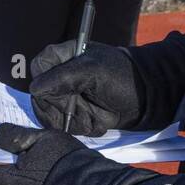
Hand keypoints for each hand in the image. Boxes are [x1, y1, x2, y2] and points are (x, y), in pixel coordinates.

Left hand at [0, 123, 87, 184]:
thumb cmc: (65, 166)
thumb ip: (15, 135)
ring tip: (50, 168)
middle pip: (6, 176)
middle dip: (17, 164)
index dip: (2, 148)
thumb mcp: (41, 139)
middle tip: (35, 152)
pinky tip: (55, 184)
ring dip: (29, 180)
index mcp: (2, 180)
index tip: (12, 141)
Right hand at [29, 40, 146, 135]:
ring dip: (75, 121)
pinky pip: (66, 127)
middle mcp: (61, 76)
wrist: (149, 97)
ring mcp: (68, 96)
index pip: (38, 73)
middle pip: (42, 99)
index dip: (48, 87)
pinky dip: (83, 127)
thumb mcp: (94, 72)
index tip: (67, 93)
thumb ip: (63, 77)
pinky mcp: (76, 114)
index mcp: (62, 57)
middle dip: (65, 109)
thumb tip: (35, 89)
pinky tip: (99, 121)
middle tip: (86, 107)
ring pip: (52, 116)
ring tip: (96, 116)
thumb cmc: (124, 77)